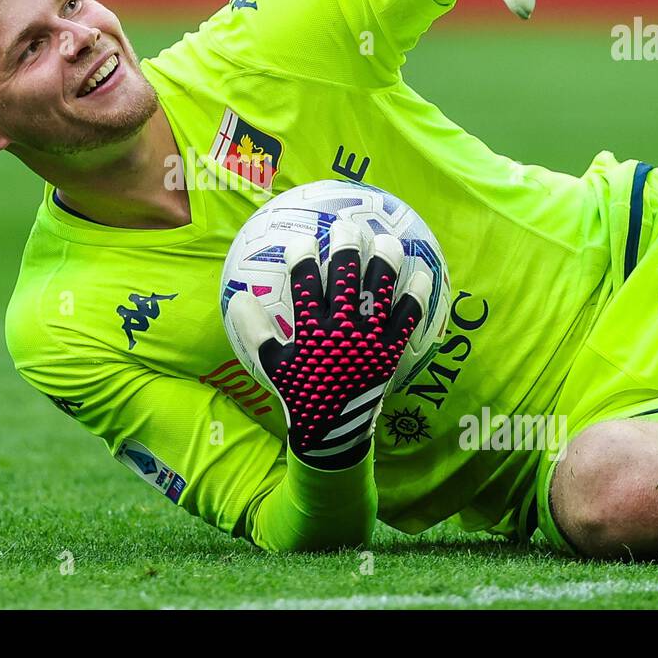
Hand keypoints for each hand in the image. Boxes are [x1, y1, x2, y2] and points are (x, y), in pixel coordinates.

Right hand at [227, 220, 432, 468]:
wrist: (333, 431)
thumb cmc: (301, 393)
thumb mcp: (271, 364)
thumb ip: (254, 329)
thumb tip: (236, 296)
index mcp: (311, 329)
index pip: (304, 282)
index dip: (303, 256)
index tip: (304, 240)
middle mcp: (342, 328)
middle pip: (346, 275)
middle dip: (346, 245)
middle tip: (347, 226)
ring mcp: (370, 337)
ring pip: (380, 288)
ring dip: (385, 260)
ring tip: (387, 240)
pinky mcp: (392, 348)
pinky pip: (409, 316)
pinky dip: (415, 294)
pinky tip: (421, 274)